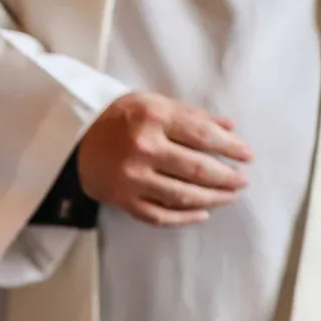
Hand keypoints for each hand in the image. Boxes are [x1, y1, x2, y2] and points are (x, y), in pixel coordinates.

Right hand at [76, 91, 253, 225]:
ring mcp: (132, 177)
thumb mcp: (153, 103)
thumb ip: (191, 116)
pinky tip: (202, 213)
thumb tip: (230, 129)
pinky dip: (184, 217)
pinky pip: (159, 215)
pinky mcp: (122, 199)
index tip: (247, 155)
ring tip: (229, 196)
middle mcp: (143, 148)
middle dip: (227, 177)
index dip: (231, 147)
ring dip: (213, 198)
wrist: (72, 138)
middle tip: (242, 180)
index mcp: (153, 117)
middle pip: (198, 168)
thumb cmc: (118, 117)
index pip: (203, 135)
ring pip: (182, 195)